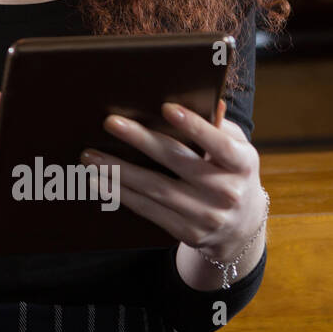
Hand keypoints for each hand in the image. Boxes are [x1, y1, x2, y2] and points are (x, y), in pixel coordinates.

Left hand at [80, 99, 265, 260]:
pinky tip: (99, 181)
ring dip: (119, 171)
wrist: (241, 226)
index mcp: (242, 163)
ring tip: (91, 156)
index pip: (218, 143)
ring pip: (156, 189)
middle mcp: (227, 191)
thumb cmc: (231, 172)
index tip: (166, 107)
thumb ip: (219, 126)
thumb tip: (205, 99)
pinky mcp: (188, 232)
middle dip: (141, 141)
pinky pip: (148, 210)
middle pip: (177, 162)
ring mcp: (207, 215)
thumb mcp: (236, 148)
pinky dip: (121, 194)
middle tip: (110, 123)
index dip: (195, 126)